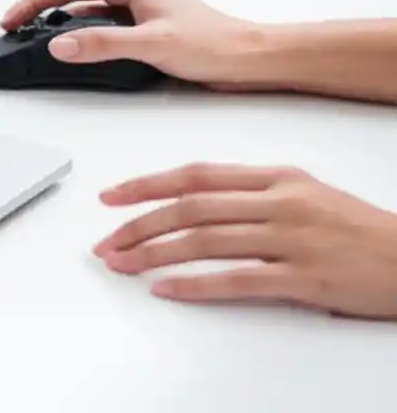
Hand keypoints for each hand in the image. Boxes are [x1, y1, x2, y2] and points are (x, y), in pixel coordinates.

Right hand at [0, 0, 262, 88]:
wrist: (250, 58)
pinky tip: (72, 45)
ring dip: (57, 15)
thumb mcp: (152, 44)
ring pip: (85, 2)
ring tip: (34, 33)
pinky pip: (100, 19)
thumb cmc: (214, 44)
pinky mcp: (144, 24)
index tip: (11, 19)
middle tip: (14, 22)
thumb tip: (58, 44)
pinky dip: (78, 28)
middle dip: (38, 1)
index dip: (33, 0)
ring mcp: (139, 5)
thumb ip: (102, 44)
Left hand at [93, 163, 396, 319]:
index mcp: (277, 177)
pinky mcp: (303, 277)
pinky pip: (236, 280)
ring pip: (205, 241)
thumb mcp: (305, 192)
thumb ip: (252, 191)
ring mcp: (291, 238)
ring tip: (123, 264)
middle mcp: (280, 201)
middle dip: (140, 224)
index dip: (147, 185)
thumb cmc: (357, 229)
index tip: (112, 196)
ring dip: (155, 253)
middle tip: (107, 239)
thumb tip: (194, 198)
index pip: (196, 175)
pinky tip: (166, 289)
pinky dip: (195, 285)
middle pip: (191, 208)